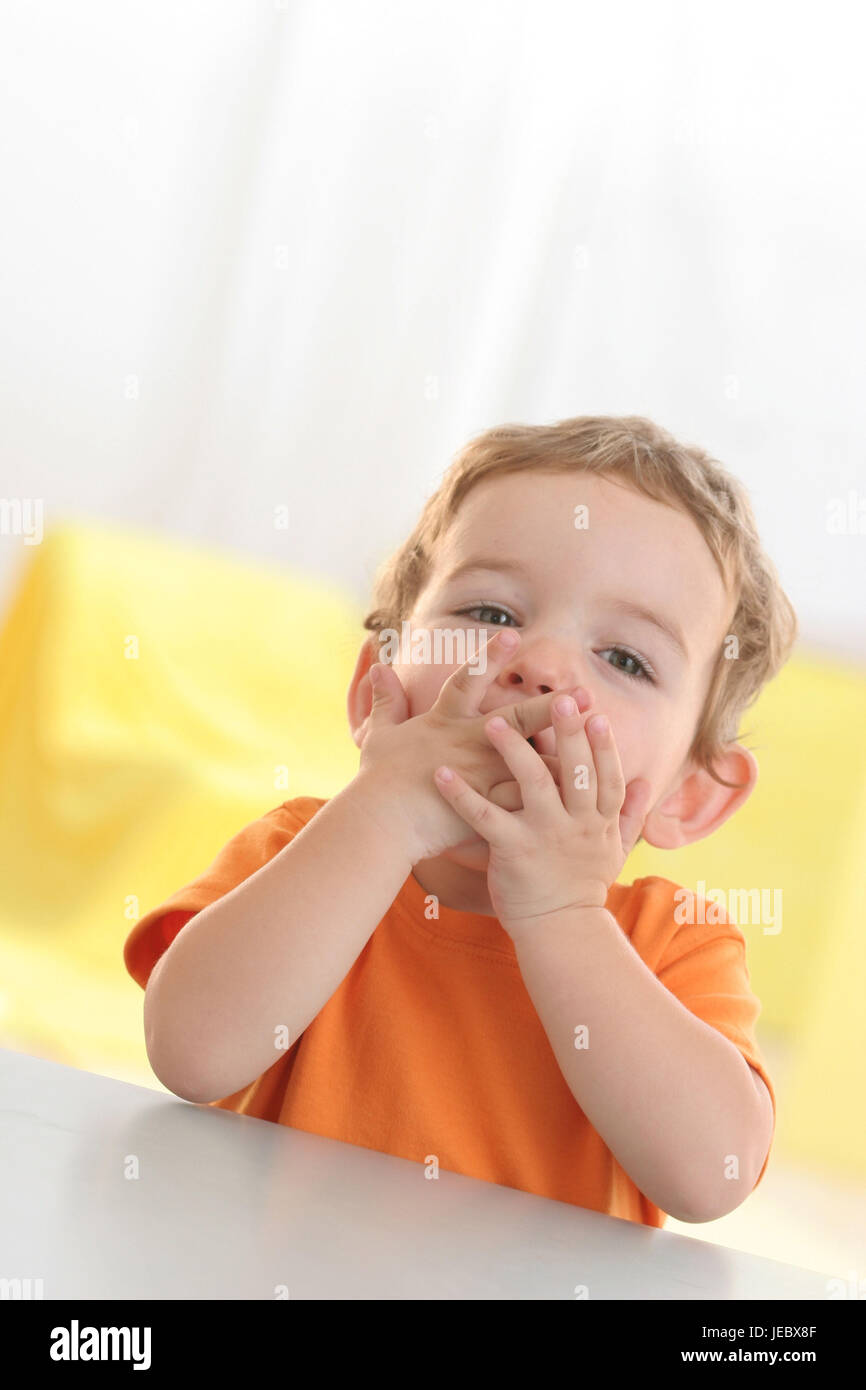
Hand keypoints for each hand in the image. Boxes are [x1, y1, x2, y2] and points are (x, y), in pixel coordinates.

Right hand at [354, 630, 589, 863]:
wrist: (381, 822)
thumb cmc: (377, 782)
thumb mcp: (378, 735)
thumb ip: (383, 700)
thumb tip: (377, 665)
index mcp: (444, 722)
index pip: (469, 682)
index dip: (490, 657)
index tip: (513, 633)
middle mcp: (469, 744)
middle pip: (517, 720)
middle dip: (551, 706)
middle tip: (582, 693)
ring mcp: (482, 776)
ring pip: (532, 763)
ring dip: (565, 755)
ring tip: (594, 750)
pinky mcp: (488, 808)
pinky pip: (527, 802)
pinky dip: (553, 801)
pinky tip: (580, 800)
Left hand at [432, 695, 653, 939]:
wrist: (559, 931)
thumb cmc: (581, 886)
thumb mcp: (614, 850)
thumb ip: (628, 814)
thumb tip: (647, 783)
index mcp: (598, 820)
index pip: (606, 775)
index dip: (603, 745)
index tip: (595, 713)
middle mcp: (576, 823)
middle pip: (576, 771)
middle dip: (569, 734)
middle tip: (558, 701)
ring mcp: (545, 835)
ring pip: (533, 784)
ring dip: (513, 750)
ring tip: (492, 722)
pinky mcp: (513, 850)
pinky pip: (485, 816)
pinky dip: (462, 794)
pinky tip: (442, 773)